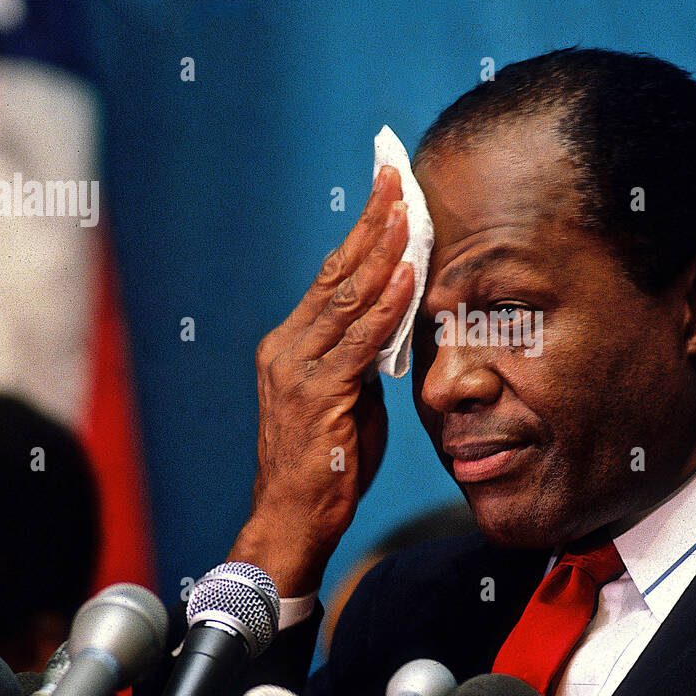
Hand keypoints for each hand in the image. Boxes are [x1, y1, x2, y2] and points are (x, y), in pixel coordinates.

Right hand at [228, 166, 414, 595]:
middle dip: (371, 222)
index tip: (387, 194)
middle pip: (336, 272)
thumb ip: (361, 359)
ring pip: (345, 296)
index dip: (361, 233)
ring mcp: (296, 369)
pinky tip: (407, 275)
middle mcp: (287, 347)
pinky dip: (384, 305)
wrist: (292, 519)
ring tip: (408, 209)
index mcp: (291, 344)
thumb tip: (392, 325)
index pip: (331, 276)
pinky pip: (357, 341)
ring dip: (381, 250)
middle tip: (397, 176)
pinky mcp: (316, 394)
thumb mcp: (346, 399)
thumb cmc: (325, 464)